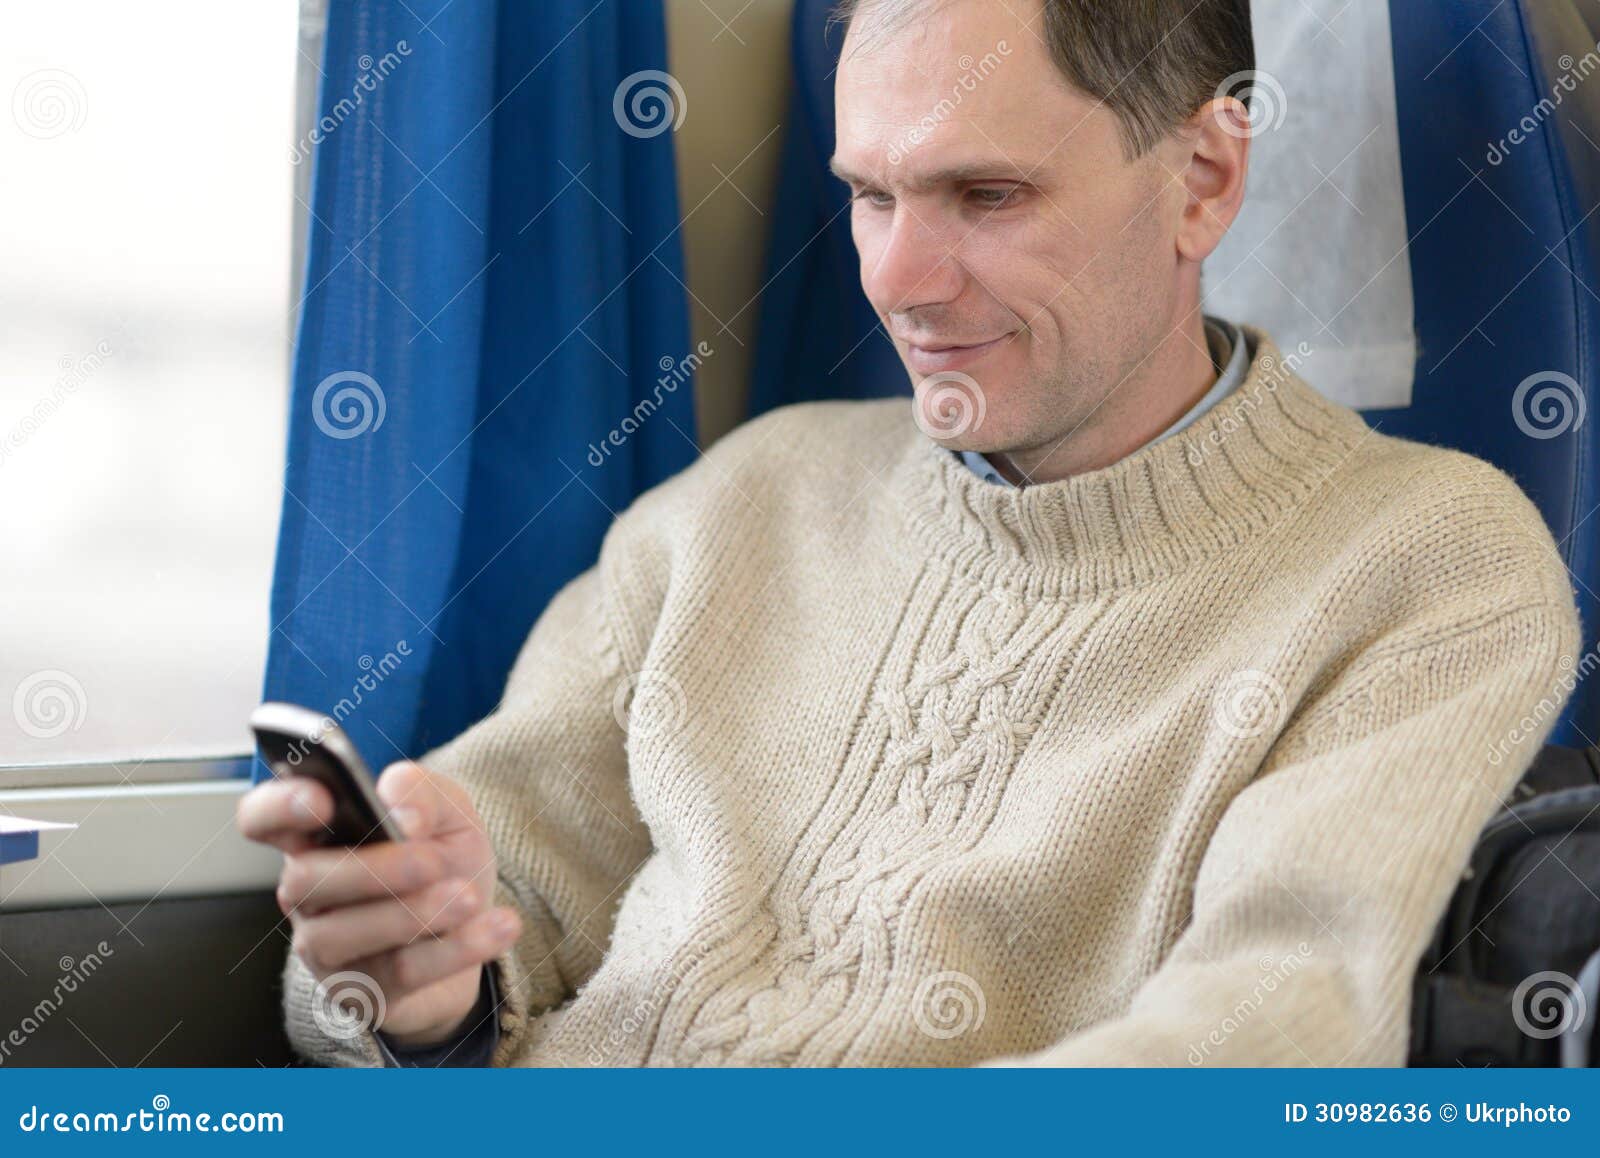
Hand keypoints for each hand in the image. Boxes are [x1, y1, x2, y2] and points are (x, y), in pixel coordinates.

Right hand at [236, 760, 522, 1047]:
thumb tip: (402, 815)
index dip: (279, 806)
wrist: (472, 924)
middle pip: (305, 880)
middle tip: (433, 860)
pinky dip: (458, 948)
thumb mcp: (446, 811)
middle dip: (373, 869)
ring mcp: (327, 947)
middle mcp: (307, 893)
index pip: (262, 819)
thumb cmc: (442, 856)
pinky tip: (500, 925)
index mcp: (316, 836)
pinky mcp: (363, 992)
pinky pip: (400, 972)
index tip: (324, 798)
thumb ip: (422, 792)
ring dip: (413, 914)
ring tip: (469, 897)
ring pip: (344, 935)